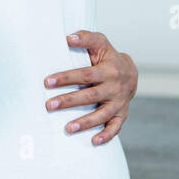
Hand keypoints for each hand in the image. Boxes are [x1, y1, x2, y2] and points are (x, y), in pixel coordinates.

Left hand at [43, 29, 136, 144]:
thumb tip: (68, 38)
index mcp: (109, 70)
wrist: (131, 72)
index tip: (47, 82)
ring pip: (102, 115)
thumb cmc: (109, 57)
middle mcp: (115, 87)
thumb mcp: (101, 43)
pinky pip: (115, 127)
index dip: (66, 78)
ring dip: (85, 122)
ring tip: (68, 128)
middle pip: (90, 96)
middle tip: (49, 105)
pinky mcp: (122, 114)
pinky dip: (106, 135)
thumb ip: (86, 38)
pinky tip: (94, 141)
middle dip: (69, 101)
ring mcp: (119, 103)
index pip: (84, 75)